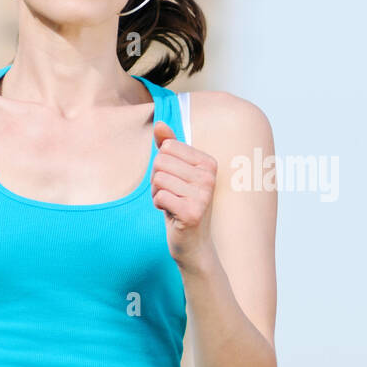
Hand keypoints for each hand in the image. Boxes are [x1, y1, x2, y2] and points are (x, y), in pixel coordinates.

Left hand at [150, 120, 216, 270]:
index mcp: (208, 163)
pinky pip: (160, 196)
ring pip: (158, 179)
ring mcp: (203, 195)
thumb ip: (168, 146)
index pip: (167, 147)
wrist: (192, 243)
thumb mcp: (175, 172)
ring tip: (170, 203)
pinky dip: (158, 205)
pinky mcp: (192, 212)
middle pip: (161, 161)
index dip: (162, 165)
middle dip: (157, 179)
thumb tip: (159, 123)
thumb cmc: (181, 203)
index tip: (174, 181)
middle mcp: (209, 177)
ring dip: (157, 193)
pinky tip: (170, 213)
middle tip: (170, 194)